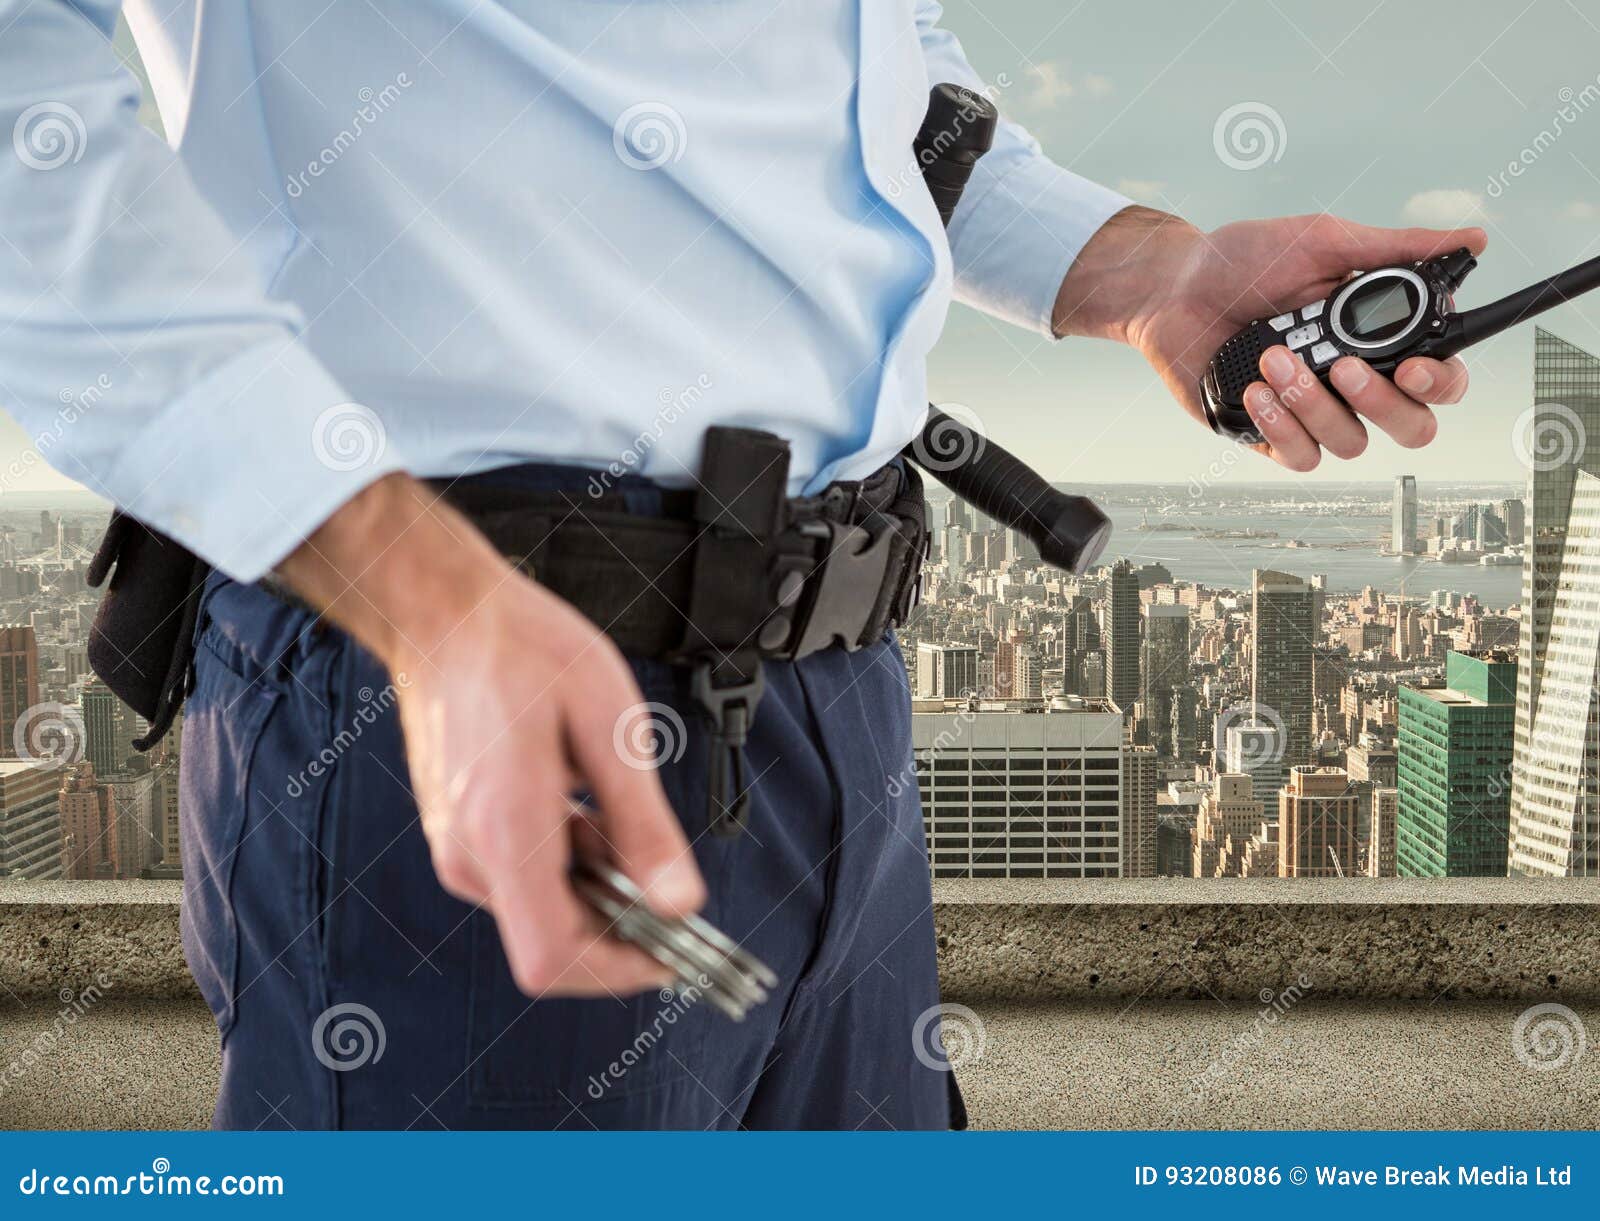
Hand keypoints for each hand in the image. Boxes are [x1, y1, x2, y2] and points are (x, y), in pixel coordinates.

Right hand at [279, 475, 705, 996]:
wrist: (445, 614)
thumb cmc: (522, 650)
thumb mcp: (609, 725)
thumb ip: (644, 825)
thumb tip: (681, 902)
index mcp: (505, 832)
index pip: (551, 958)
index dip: (617, 973)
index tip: (671, 954)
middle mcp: (470, 856)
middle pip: (552, 942)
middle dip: (618, 923)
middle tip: (666, 874)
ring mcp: (457, 848)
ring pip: (541, 909)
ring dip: (595, 886)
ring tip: (618, 810)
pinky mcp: (459, 836)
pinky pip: (522, 878)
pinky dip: (568, 863)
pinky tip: (586, 806)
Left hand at [1054, 207, 1486, 469]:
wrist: (1172, 288)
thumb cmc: (1244, 261)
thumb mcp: (1323, 242)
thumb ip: (1396, 249)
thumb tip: (1473, 238)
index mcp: (1380, 336)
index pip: (1440, 378)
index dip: (1440, 382)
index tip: (1412, 364)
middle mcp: (1354, 381)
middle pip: (1411, 426)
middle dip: (1384, 403)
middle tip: (1343, 367)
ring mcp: (1313, 411)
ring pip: (1350, 442)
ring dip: (1314, 404)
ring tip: (1274, 359)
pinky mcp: (1269, 433)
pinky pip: (1300, 456)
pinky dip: (1281, 426)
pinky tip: (1254, 391)